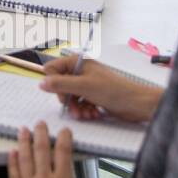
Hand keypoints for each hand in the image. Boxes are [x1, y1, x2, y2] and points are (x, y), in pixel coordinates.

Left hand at [8, 122, 78, 177]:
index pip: (64, 154)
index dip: (65, 139)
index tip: (65, 131)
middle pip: (42, 151)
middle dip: (41, 135)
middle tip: (40, 124)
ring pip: (25, 158)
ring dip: (24, 142)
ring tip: (23, 130)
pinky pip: (13, 174)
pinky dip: (12, 161)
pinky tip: (11, 152)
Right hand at [38, 54, 163, 122]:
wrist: (137, 104)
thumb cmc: (113, 90)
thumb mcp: (84, 86)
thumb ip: (60, 84)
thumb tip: (40, 83)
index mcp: (77, 62)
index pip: (51, 70)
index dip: (55, 84)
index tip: (64, 94)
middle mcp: (80, 71)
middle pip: (60, 86)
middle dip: (67, 100)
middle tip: (76, 109)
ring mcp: (87, 84)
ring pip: (69, 97)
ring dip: (76, 108)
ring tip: (87, 114)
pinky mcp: (93, 95)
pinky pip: (79, 103)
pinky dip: (84, 110)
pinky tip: (93, 114)